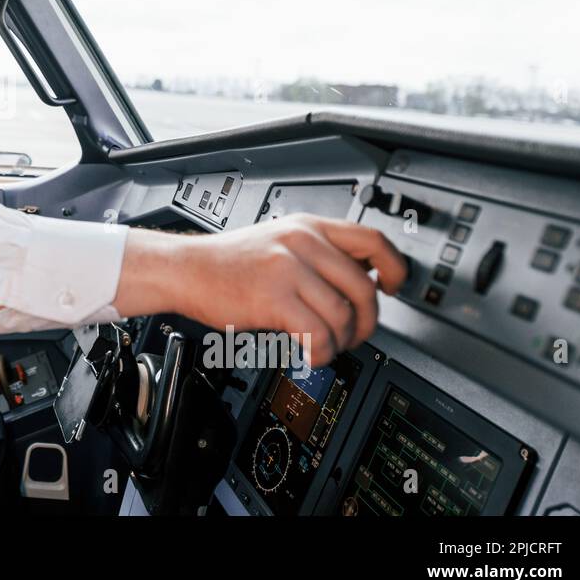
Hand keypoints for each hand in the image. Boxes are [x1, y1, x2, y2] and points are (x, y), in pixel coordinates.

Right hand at [116, 214, 407, 367]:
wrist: (184, 270)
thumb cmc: (227, 262)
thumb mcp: (279, 241)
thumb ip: (318, 253)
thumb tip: (361, 278)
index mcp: (308, 227)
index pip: (373, 242)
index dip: (395, 269)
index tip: (393, 288)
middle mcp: (302, 242)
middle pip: (365, 287)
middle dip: (366, 322)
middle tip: (353, 334)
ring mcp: (288, 268)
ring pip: (344, 315)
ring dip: (341, 342)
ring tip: (324, 346)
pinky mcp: (273, 297)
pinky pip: (317, 334)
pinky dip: (320, 353)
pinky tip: (308, 353)